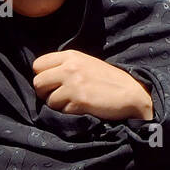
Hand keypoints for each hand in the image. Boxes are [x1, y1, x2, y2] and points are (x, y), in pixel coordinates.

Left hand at [32, 51, 154, 120]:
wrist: (131, 94)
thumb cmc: (108, 80)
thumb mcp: (86, 63)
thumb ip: (65, 66)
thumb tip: (43, 77)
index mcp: (70, 55)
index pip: (38, 65)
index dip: (42, 76)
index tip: (52, 83)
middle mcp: (70, 68)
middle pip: (38, 83)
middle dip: (44, 93)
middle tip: (57, 97)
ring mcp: (74, 85)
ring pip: (48, 100)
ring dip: (57, 105)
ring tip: (72, 103)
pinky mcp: (79, 102)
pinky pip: (61, 111)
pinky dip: (68, 113)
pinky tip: (80, 109)